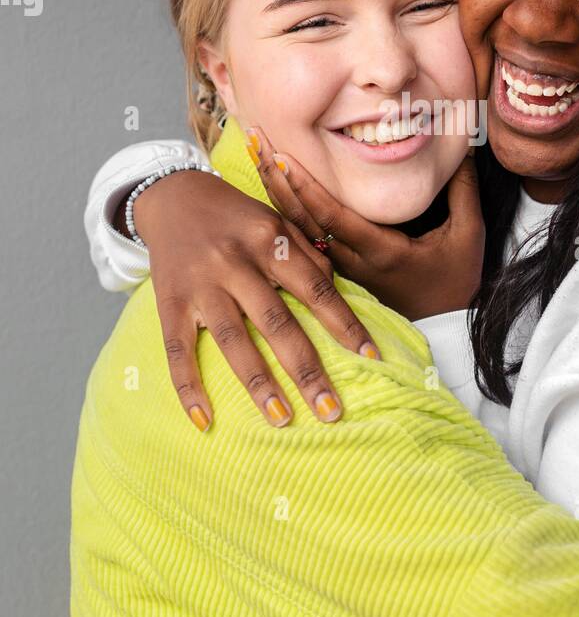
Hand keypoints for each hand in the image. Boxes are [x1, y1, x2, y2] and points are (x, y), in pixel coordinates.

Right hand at [130, 168, 382, 431]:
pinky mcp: (170, 302)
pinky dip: (188, 387)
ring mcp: (201, 284)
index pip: (316, 289)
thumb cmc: (236, 215)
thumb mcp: (276, 219)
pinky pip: (178, 350)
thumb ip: (307, 252)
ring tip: (282, 419)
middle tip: (331, 411)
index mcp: (270, 239)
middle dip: (306, 370)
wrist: (172, 196)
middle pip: (277, 322)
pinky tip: (205, 420)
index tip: (370, 359)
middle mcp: (236, 262)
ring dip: (259, 384)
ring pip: (232, 340)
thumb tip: (338, 291)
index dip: (345, 324)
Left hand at [250, 127, 484, 321]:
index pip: (333, 219)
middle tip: (255, 138)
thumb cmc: (456, 281)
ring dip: (275, 191)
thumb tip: (462, 147)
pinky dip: (284, 211)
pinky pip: (303, 241)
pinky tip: (270, 185)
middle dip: (277, 178)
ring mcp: (342, 270)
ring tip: (255, 153)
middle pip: (303, 221)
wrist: (445, 330)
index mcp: (382, 252)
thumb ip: (463, 190)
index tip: (283, 156)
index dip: (306, 188)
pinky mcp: (338, 272)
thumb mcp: (468, 235)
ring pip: (298, 230)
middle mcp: (353, 263)